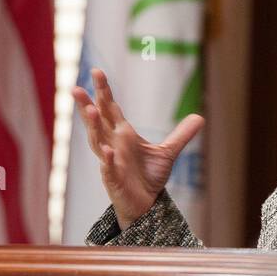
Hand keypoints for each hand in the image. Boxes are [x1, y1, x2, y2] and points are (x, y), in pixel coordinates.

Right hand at [73, 68, 203, 231]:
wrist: (146, 204)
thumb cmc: (149, 176)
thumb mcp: (168, 152)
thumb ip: (181, 134)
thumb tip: (200, 117)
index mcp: (123, 133)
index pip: (110, 108)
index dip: (103, 91)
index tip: (96, 72)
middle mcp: (113, 144)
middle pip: (97, 121)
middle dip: (87, 104)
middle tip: (76, 89)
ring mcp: (111, 162)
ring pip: (98, 142)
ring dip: (93, 127)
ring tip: (89, 111)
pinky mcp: (113, 180)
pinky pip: (108, 168)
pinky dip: (107, 160)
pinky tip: (107, 150)